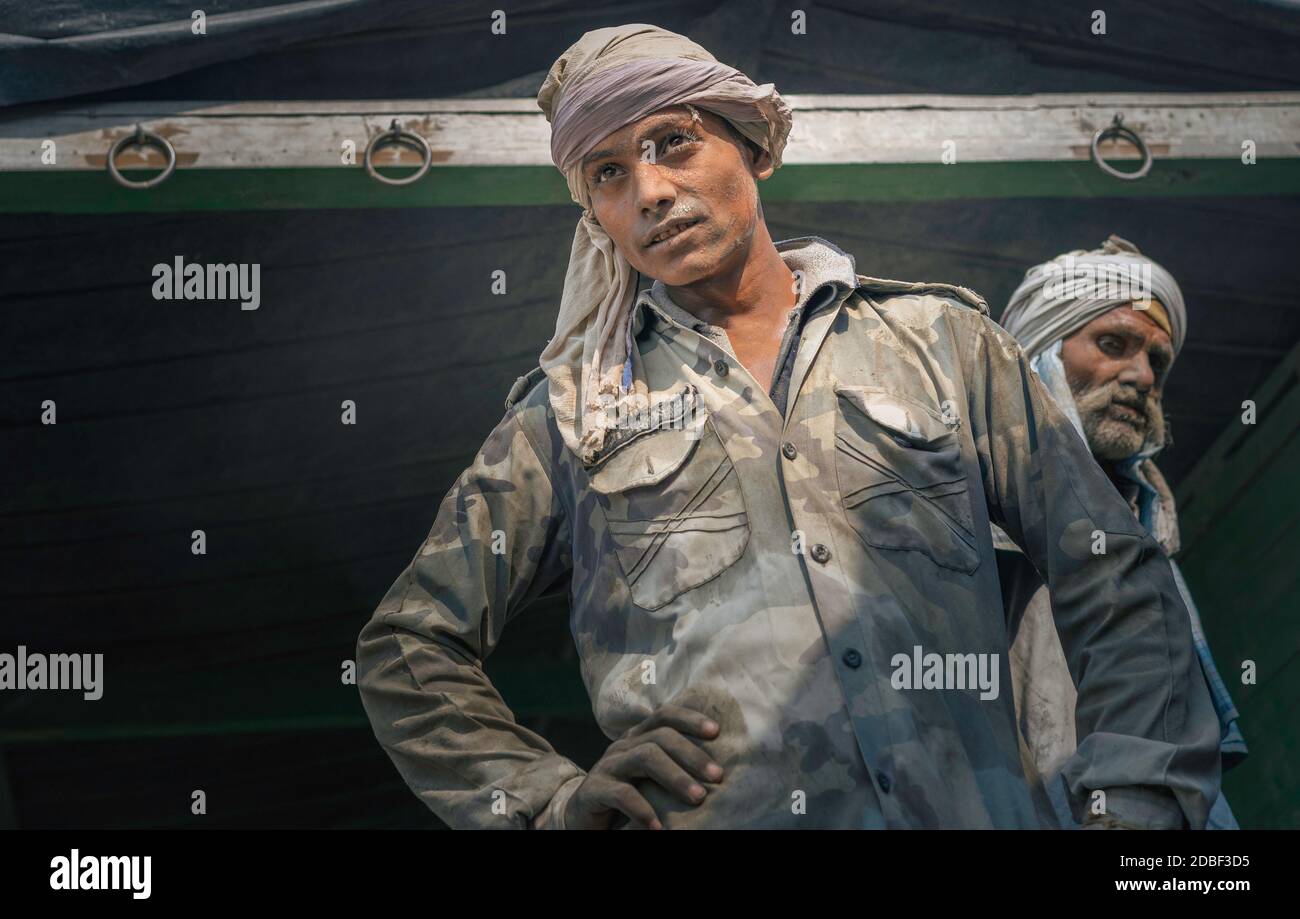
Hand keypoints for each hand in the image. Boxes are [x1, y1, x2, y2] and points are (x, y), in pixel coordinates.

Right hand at [562, 704, 722, 829]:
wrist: (583, 817)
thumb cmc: (627, 795)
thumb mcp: (650, 777)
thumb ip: (673, 765)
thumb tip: (719, 767)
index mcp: (638, 737)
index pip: (664, 715)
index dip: (690, 718)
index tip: (716, 732)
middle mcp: (623, 746)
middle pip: (660, 737)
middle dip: (692, 755)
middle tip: (717, 776)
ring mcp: (607, 766)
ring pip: (645, 758)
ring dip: (676, 777)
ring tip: (698, 798)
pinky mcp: (593, 790)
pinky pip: (622, 794)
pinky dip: (643, 809)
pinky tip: (659, 826)